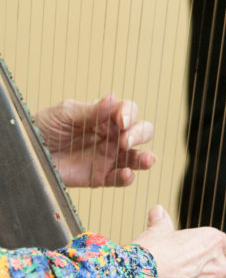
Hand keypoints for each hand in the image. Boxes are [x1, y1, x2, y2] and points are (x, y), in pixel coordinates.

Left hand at [35, 94, 155, 186]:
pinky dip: (127, 177)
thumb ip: (92, 111)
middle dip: (140, 134)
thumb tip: (113, 98)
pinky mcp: (101, 176)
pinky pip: (120, 179)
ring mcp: (108, 157)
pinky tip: (125, 174)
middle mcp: (111, 136)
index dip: (129, 114)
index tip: (121, 121)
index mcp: (104, 117)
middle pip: (141, 132)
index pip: (129, 111)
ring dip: (145, 158)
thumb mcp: (65, 114)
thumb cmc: (41, 128)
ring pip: (137, 157)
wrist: (26, 153)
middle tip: (126, 140)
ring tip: (147, 160)